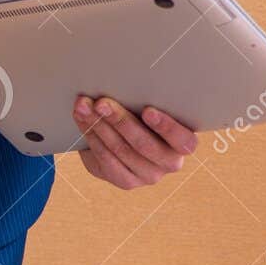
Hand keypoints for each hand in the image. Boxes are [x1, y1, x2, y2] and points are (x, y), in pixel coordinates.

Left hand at [73, 95, 197, 188]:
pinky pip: (105, 159)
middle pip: (143, 144)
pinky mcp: (126, 181)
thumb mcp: (146, 108)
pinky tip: (82, 120)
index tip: (148, 110)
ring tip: (83, 107)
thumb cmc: (139, 115)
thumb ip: (142, 101)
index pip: (183, 141)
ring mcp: (148, 176)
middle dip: (119, 120)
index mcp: (184, 144)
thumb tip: (119, 83)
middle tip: (101, 103)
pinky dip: (91, 136)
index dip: (166, 127)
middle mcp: (170, 163)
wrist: (122, 138)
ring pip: (120, 150)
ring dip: (98, 125)